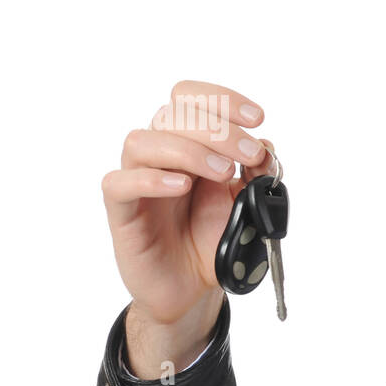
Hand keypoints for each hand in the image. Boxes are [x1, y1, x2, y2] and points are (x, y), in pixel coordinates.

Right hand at [102, 79, 279, 327]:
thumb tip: (266, 148)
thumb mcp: (248, 203)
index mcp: (189, 143)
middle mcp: (161, 155)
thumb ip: (259, 174)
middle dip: (219, 130)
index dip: (221, 99)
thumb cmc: (215, 238)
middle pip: (173, 114)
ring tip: (224, 173)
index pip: (191, 98)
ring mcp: (138, 180)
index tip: (257, 118)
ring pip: (143, 141)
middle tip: (249, 156)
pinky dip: (151, 179)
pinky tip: (182, 186)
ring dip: (189, 150)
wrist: (195, 287)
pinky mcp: (122, 211)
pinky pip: (119, 183)